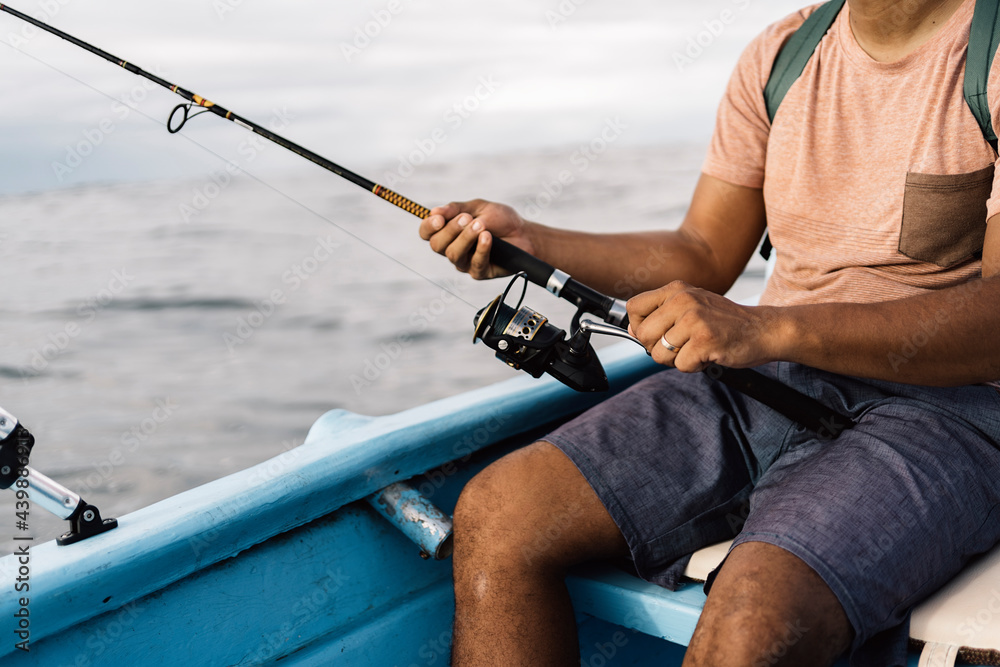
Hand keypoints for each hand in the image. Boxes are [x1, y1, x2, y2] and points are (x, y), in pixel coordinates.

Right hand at [419, 199, 535, 278]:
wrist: (524, 233)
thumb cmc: (500, 220)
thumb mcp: (478, 207)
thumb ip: (456, 209)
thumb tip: (434, 211)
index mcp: (448, 232)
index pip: (427, 233)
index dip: (428, 227)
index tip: (439, 218)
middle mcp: (453, 249)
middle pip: (437, 245)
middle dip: (450, 230)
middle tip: (467, 219)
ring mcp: (465, 262)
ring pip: (453, 255)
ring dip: (466, 238)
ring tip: (481, 226)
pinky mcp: (480, 272)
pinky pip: (475, 263)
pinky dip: (481, 249)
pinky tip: (488, 238)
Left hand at [627, 281, 780, 371]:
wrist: (765, 330)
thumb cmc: (726, 323)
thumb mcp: (693, 308)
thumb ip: (662, 315)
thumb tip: (631, 330)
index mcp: (676, 289)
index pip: (633, 308)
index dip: (639, 327)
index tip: (657, 334)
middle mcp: (683, 300)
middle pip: (642, 335)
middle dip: (657, 349)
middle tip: (681, 347)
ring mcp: (694, 319)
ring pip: (659, 353)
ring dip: (677, 360)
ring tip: (698, 349)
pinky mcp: (705, 340)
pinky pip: (681, 365)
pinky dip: (694, 367)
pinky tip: (709, 355)